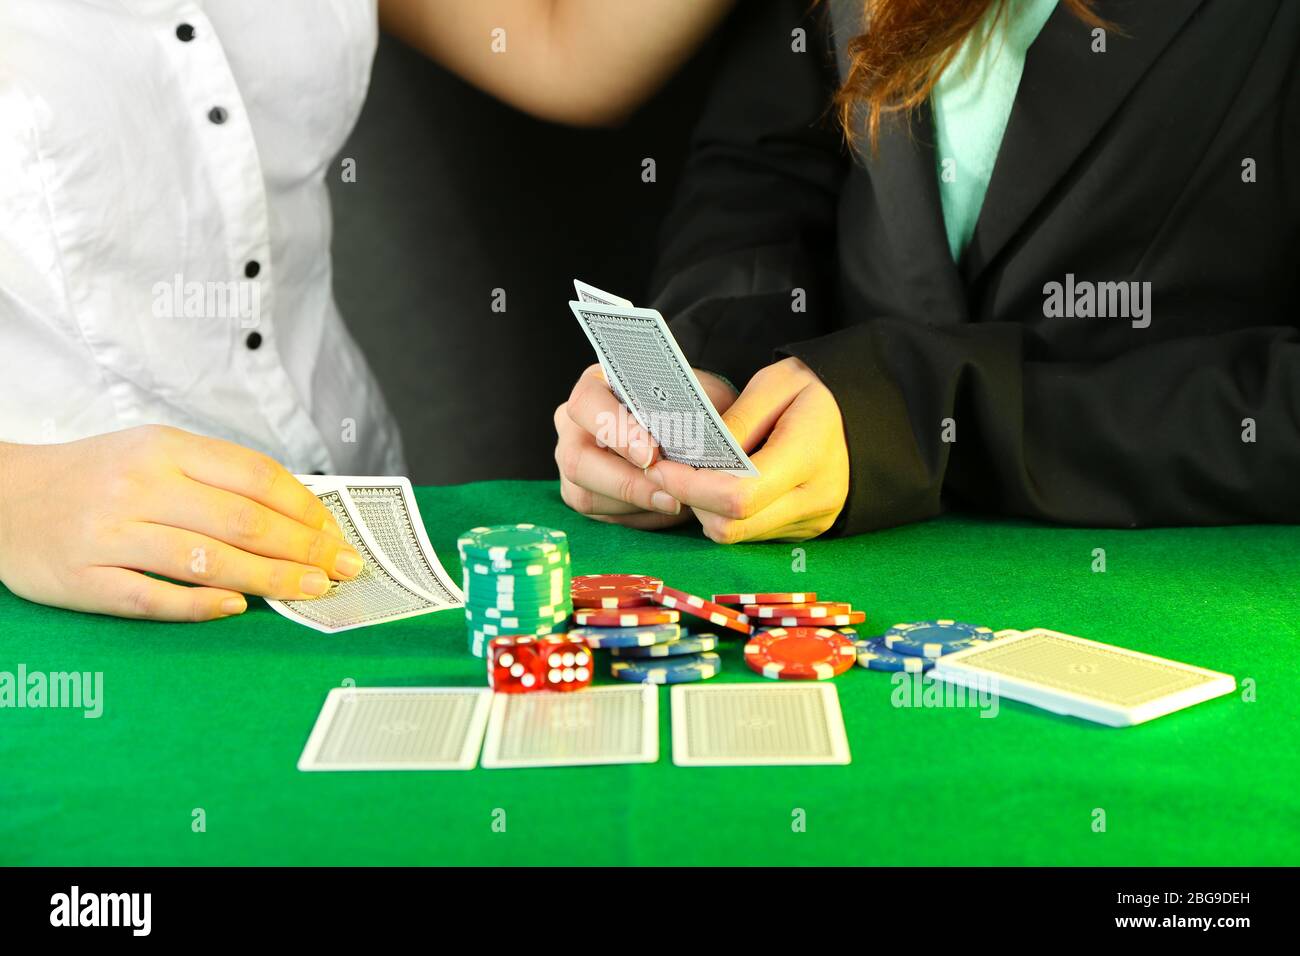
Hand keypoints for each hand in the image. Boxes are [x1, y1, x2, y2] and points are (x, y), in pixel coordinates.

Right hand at [0, 425, 364, 621]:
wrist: (3, 497)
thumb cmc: (97, 477)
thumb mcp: (156, 454)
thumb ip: (220, 477)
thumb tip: (300, 512)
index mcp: (164, 448)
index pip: (255, 477)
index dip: (306, 508)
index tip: (337, 533)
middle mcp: (139, 486)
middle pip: (242, 522)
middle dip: (304, 549)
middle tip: (342, 569)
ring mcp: (110, 534)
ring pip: (208, 561)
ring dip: (270, 580)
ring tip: (310, 591)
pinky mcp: (84, 579)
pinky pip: (154, 598)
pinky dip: (202, 606)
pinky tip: (238, 608)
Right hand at [554, 363, 739, 529]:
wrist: (692, 424)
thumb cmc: (690, 405)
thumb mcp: (698, 400)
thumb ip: (690, 417)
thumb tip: (693, 450)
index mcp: (595, 386)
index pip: (587, 403)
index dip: (616, 431)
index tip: (651, 454)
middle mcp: (574, 425)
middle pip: (577, 461)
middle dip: (627, 483)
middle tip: (671, 496)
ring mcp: (574, 462)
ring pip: (587, 495)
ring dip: (638, 504)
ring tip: (679, 503)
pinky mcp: (584, 494)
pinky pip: (604, 514)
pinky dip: (641, 515)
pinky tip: (668, 506)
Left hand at [647, 357, 848, 542]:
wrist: (865, 415)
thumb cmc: (816, 392)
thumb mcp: (775, 384)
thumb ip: (735, 420)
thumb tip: (694, 454)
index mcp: (809, 456)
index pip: (739, 495)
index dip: (692, 487)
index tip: (661, 466)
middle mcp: (814, 500)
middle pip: (732, 525)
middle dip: (691, 500)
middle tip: (669, 469)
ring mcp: (811, 522)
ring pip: (737, 535)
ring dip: (705, 509)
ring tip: (694, 474)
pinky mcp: (802, 531)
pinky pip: (750, 533)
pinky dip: (725, 513)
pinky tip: (719, 484)